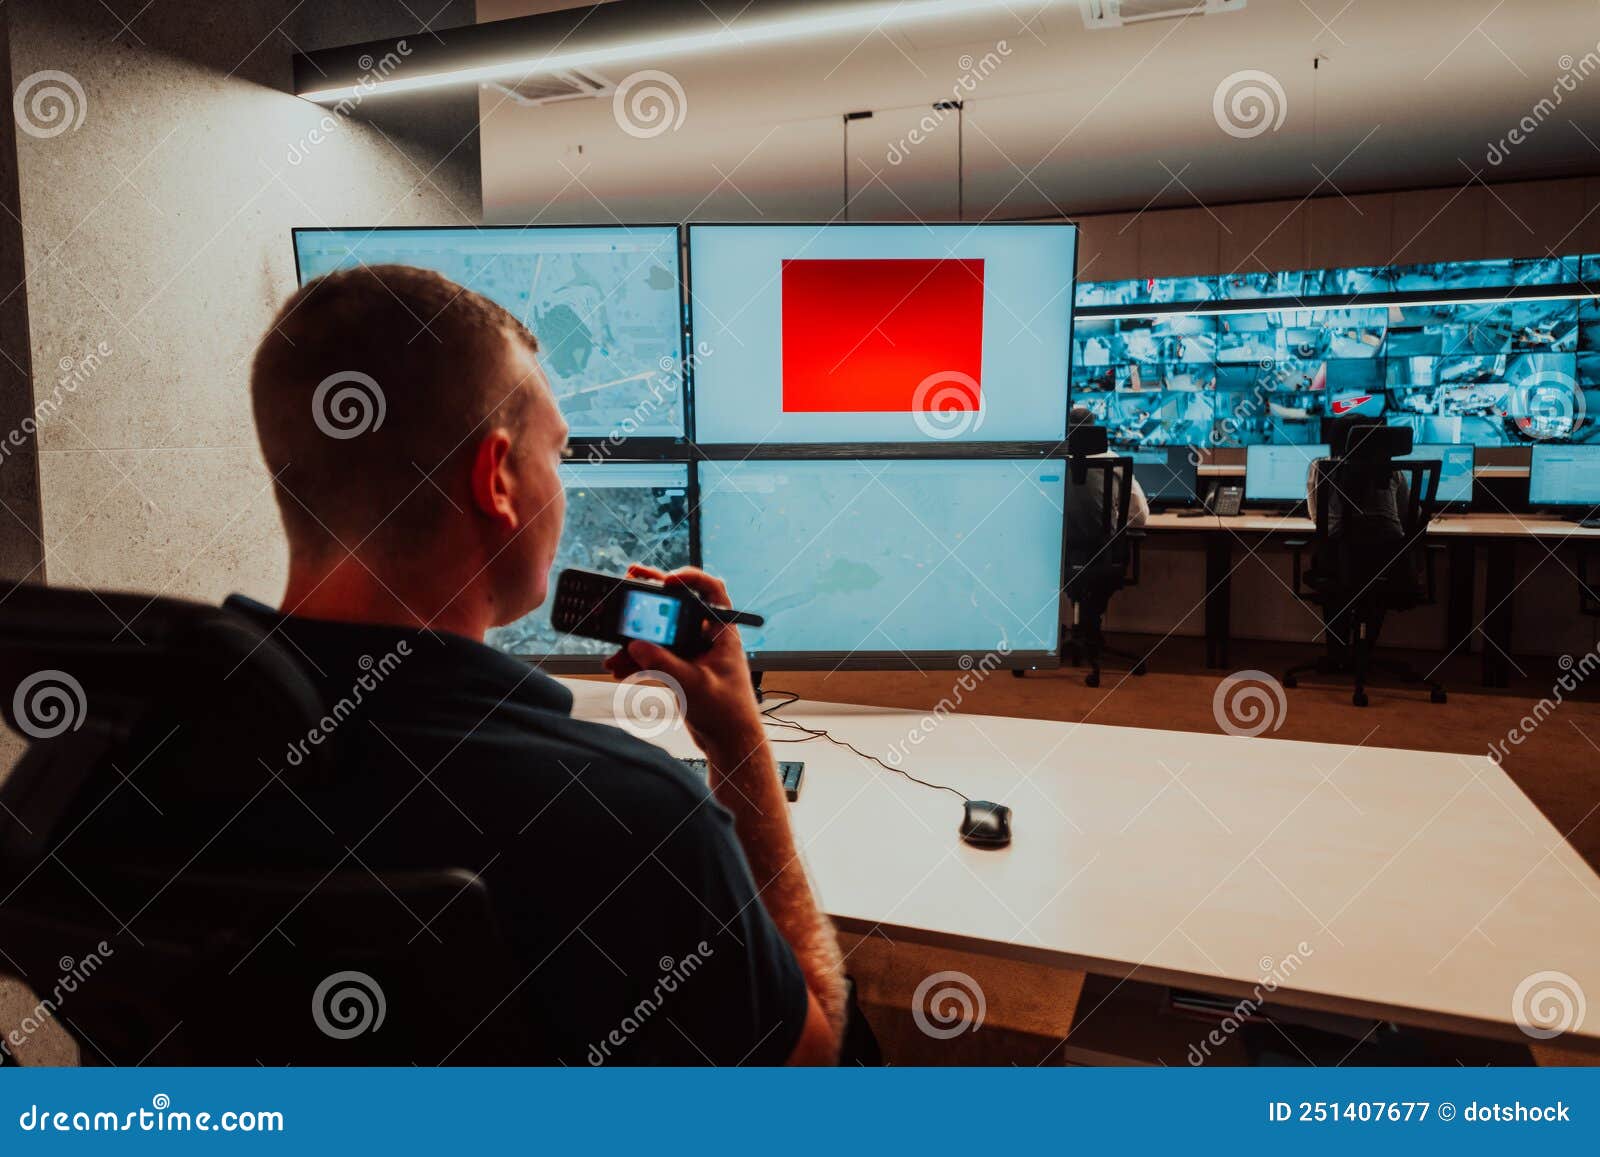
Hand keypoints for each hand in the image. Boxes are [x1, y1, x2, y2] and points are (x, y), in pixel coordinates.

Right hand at [602, 565, 763, 756]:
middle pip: (677, 606)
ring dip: (635, 640)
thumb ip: (664, 664)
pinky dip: (636, 661)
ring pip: (659, 634)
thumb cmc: (728, 712)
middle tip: (628, 580)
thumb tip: (636, 645)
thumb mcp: (694, 685)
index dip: (691, 577)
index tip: (667, 580)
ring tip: (614, 650)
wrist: (728, 741)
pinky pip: (653, 655)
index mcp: (721, 632)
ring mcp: (691, 651)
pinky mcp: (679, 667)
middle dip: (650, 598)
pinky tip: (619, 669)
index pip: (712, 591)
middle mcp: (706, 636)